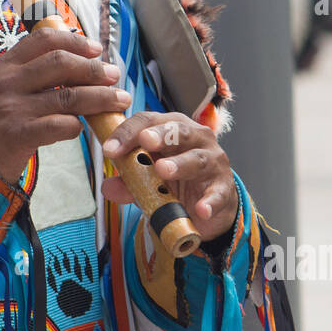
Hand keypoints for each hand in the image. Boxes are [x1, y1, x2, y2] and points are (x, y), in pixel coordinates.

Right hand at [0, 27, 130, 183]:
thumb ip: (28, 75)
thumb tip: (74, 64)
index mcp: (4, 65)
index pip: (44, 40)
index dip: (75, 41)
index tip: (96, 49)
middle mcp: (8, 82)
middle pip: (61, 64)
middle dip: (94, 69)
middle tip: (115, 76)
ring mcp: (13, 108)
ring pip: (68, 96)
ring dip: (100, 98)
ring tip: (119, 101)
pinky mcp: (19, 135)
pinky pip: (60, 126)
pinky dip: (77, 126)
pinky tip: (83, 128)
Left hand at [100, 112, 237, 243]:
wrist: (207, 203)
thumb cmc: (175, 180)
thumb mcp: (148, 179)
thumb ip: (129, 182)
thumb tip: (108, 188)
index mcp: (171, 128)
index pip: (149, 121)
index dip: (128, 132)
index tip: (109, 149)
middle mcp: (195, 138)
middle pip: (179, 130)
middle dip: (161, 134)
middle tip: (145, 141)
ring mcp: (213, 162)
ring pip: (198, 159)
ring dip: (180, 164)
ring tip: (163, 170)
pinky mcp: (224, 187)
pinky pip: (218, 193)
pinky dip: (210, 201)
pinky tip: (201, 209)